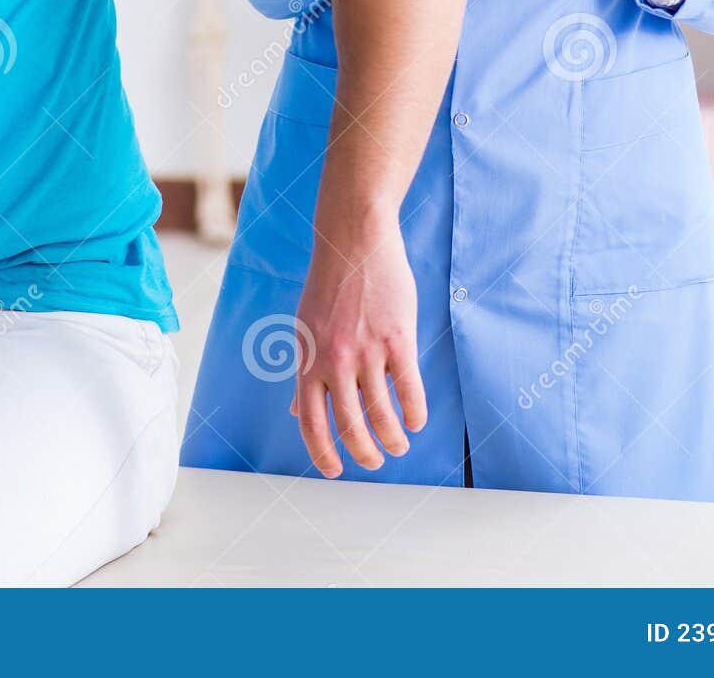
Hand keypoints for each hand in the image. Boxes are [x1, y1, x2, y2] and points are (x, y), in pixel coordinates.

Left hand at [289, 226, 426, 476]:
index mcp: (308, 360)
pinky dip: (414, 413)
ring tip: (399, 446)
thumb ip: (307, 371)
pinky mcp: (397, 340)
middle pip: (349, 426)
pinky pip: (409, 390)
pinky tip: (416, 421)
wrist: (353, 241)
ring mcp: (366, 351)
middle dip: (364, 454)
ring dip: (392, 439)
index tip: (335, 471)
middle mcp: (334, 361)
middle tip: (375, 462)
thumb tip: (297, 410)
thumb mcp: (306, 329)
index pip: (310, 422)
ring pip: (382, 415)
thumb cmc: (329, 286)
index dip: (322, 454)